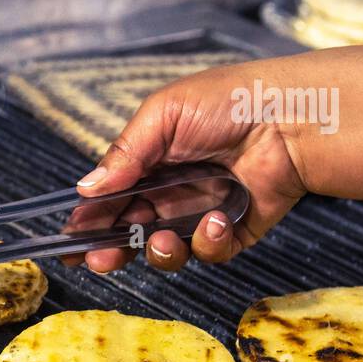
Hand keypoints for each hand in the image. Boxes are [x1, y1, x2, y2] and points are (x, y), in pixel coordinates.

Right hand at [69, 62, 309, 272]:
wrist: (293, 116)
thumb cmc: (227, 102)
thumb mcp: (164, 114)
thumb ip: (124, 154)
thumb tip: (85, 189)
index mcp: (148, 163)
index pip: (109, 199)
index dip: (89, 221)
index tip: (70, 241)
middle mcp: (170, 192)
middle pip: (128, 232)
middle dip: (110, 250)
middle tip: (99, 259)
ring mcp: (199, 213)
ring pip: (164, 251)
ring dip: (157, 252)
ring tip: (162, 241)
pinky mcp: (232, 232)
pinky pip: (208, 253)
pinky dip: (207, 243)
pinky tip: (216, 221)